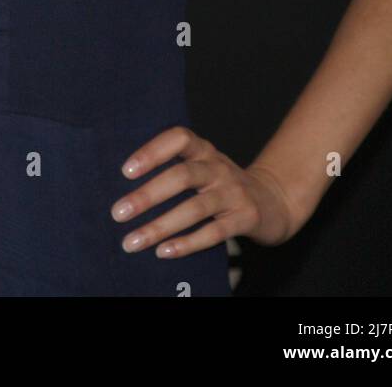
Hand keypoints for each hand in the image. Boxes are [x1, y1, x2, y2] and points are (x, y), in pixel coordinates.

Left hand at [111, 125, 302, 258]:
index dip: (152, 151)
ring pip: (194, 208)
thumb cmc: (222, 185)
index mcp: (204, 150)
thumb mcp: (203, 167)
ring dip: (160, 226)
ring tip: (132, 241)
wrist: (273, 201)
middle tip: (118, 213)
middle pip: (182, 176)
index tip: (126, 171)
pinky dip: (187, 243)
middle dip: (147, 195)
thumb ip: (174, 169)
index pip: (178, 139)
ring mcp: (233, 193)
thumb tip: (125, 188)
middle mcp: (218, 167)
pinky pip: (214, 232)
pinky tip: (164, 252)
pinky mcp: (245, 219)